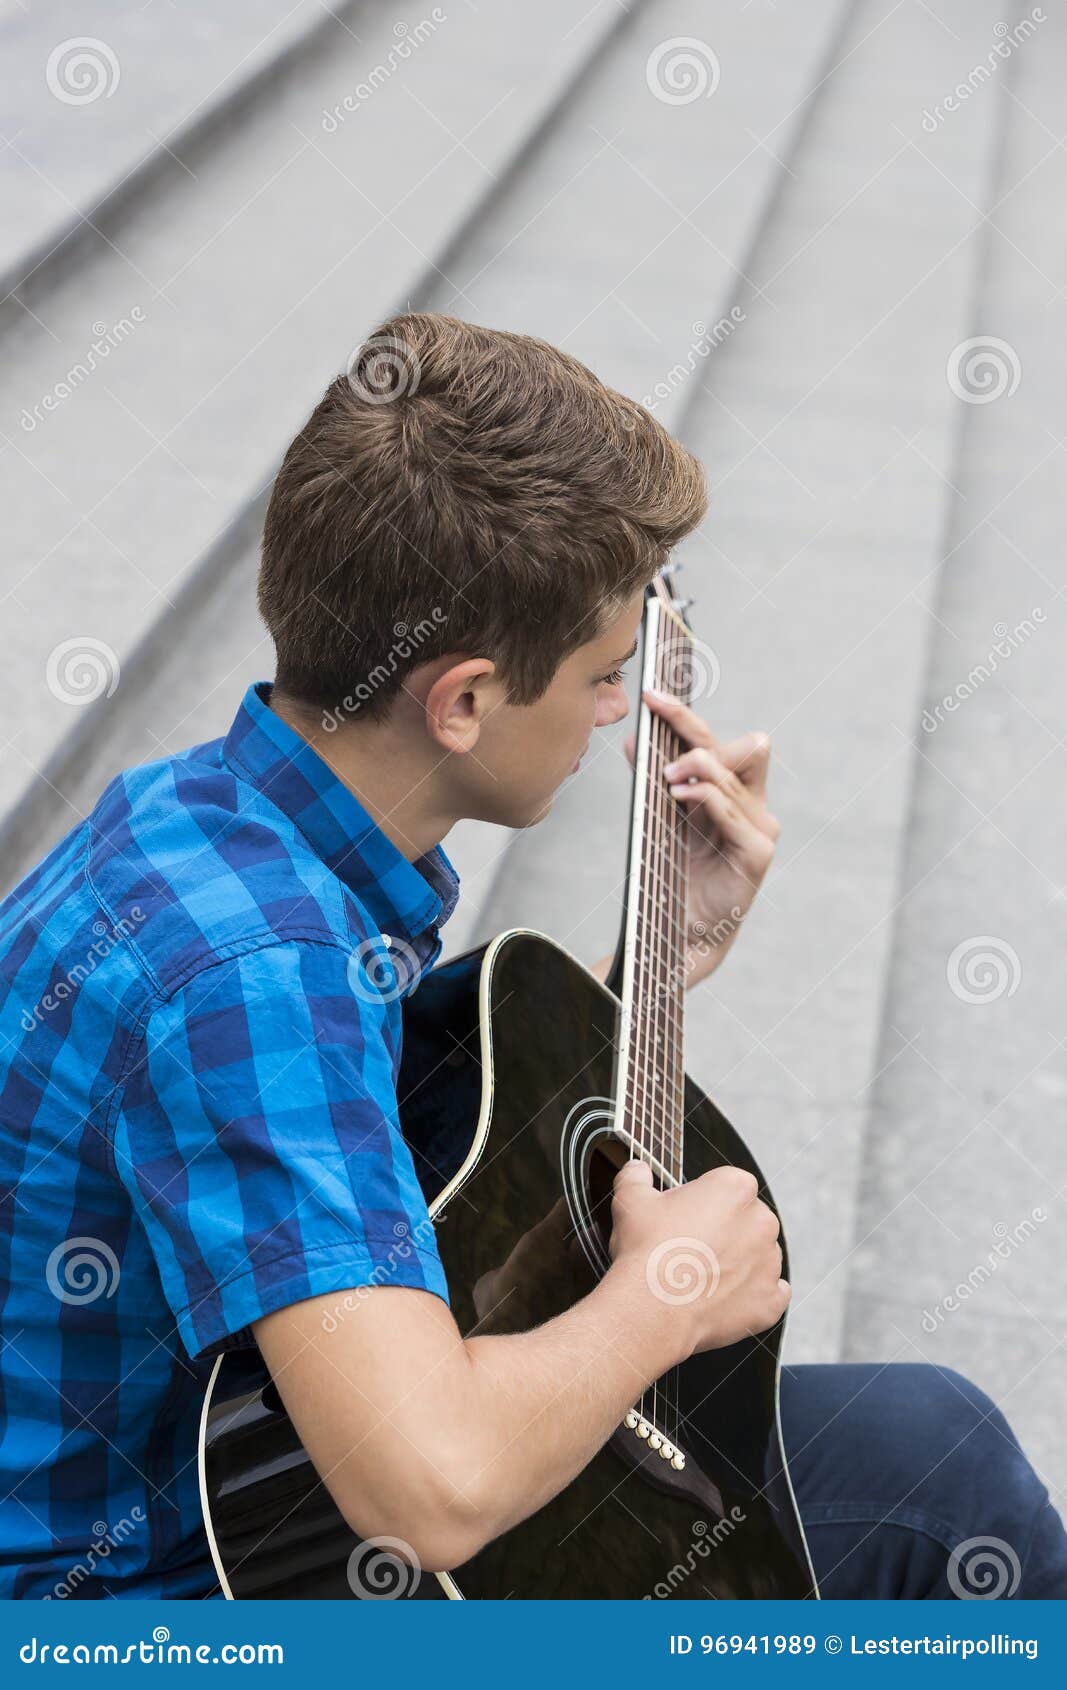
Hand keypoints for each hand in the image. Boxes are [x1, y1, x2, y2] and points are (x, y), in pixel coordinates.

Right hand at [608, 1160, 789, 1354]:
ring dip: (740, 1262)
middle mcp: (762, 1220)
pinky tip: (730, 1297)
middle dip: (725, 1231)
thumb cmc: (646, 1250)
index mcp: (735, 1187)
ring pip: (759, 1256)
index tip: (685, 1216)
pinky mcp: (769, 1301)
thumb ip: (636, 1177)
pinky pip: (772, 1295)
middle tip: (691, 1247)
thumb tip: (636, 1170)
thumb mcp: (631, 1200)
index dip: (703, 1201)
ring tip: (703, 1277)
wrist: (653, 1307)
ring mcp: (769, 1263)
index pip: (727, 1186)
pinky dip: (754, 1296)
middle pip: (747, 1219)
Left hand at [625, 688, 779, 984]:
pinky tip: (680, 796)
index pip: (720, 739)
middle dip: (697, 735)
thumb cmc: (674, 872)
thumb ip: (652, 778)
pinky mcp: (758, 852)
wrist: (679, 927)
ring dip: (694, 769)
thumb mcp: (661, 816)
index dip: (687, 715)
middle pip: (743, 745)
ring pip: (732, 776)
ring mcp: (761, 828)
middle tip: (660, 752)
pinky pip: (733, 809)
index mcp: (734, 792)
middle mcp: (754, 805)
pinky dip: (705, 796)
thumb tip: (632, 740)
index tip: (652, 696)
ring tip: (665, 779)